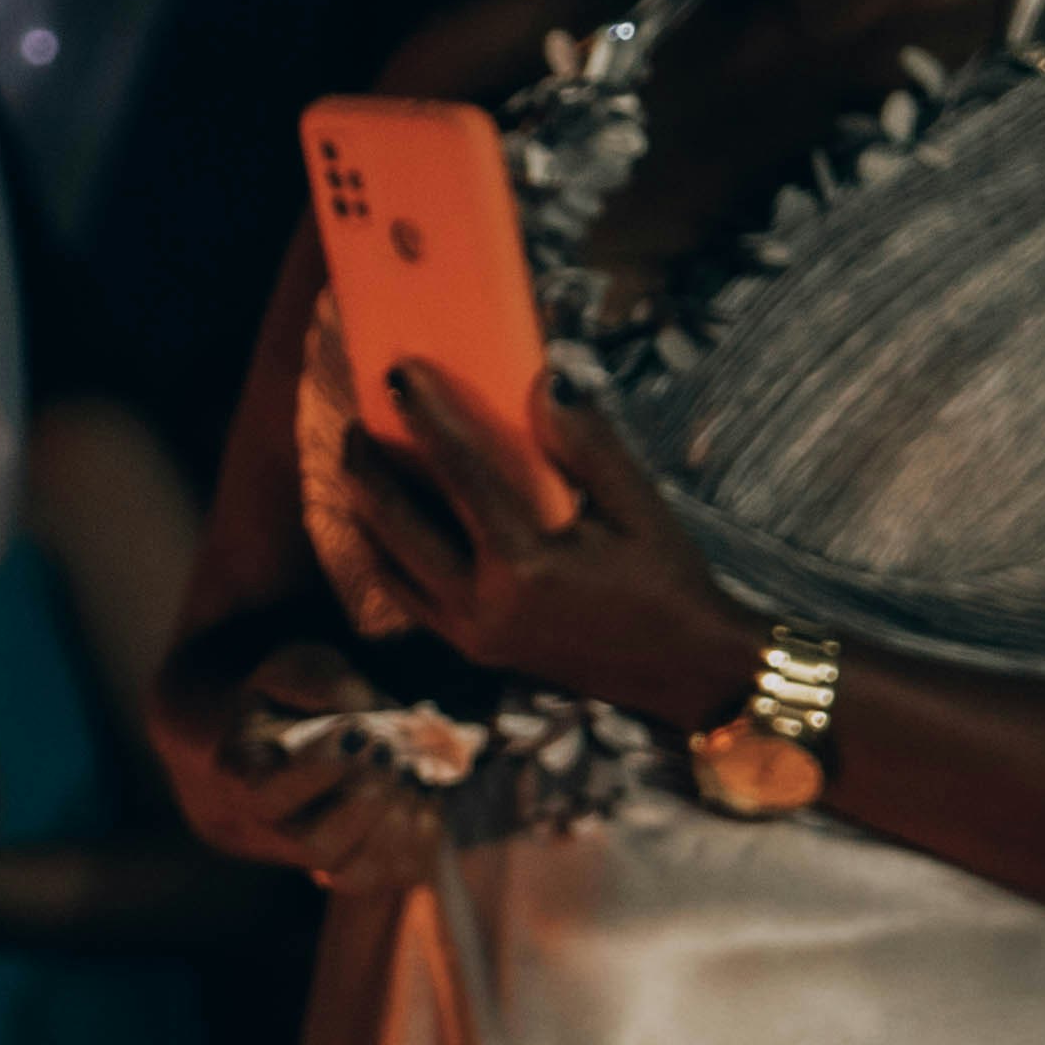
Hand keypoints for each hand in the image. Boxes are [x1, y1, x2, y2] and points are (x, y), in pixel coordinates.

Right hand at [181, 642, 446, 893]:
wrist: (293, 744)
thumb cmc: (288, 700)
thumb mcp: (289, 668)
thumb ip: (317, 681)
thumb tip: (361, 704)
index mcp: (242, 776)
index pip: (267, 794)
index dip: (315, 772)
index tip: (358, 730)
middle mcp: (275, 829)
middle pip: (315, 847)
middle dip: (362, 805)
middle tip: (391, 753)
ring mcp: (320, 856)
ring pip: (356, 874)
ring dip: (395, 826)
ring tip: (414, 773)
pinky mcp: (364, 867)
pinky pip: (396, 875)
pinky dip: (422, 837)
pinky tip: (428, 790)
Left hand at [336, 360, 759, 726]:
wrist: (689, 672)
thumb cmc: (669, 584)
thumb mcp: (640, 511)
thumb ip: (589, 445)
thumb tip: (545, 378)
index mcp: (526, 566)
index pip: (458, 473)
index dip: (425, 416)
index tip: (398, 372)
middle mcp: (486, 604)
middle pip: (395, 520)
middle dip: (365, 464)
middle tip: (354, 418)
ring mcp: (472, 633)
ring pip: (388, 559)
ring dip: (364, 506)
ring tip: (357, 458)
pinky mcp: (473, 649)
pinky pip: (405, 594)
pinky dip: (382, 552)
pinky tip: (378, 519)